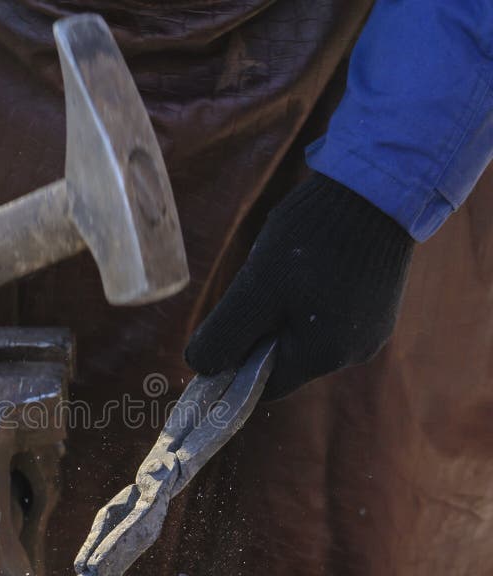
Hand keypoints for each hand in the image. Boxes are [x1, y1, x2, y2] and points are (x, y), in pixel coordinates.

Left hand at [185, 173, 413, 398]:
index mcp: (325, 355)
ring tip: (287, 270)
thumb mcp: (256, 286)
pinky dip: (310, 301)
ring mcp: (372, 330)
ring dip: (285, 313)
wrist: (376, 187)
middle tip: (258, 287)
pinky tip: (312, 267)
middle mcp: (354, 353)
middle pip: (286, 361)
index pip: (265, 385)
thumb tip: (199, 367)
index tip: (223, 332)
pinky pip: (330, 318)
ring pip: (307, 337)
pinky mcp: (379, 307)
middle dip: (262, 332)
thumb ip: (225, 333)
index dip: (237, 365)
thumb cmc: (312, 237)